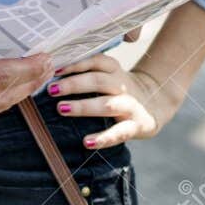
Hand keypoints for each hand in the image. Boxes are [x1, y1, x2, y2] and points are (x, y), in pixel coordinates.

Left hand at [46, 56, 185, 148]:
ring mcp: (131, 106)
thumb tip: (48, 71)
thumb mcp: (108, 75)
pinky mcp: (137, 126)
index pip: (95, 61)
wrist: (157, 102)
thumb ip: (86, 72)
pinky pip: (119, 132)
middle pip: (98, 81)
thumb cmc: (119, 88)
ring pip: (107, 104)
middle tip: (52, 89)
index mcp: (114, 70)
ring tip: (61, 108)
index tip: (54, 68)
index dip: (76, 63)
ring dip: (83, 106)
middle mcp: (122, 85)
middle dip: (74, 84)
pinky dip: (103, 138)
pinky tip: (86, 142)